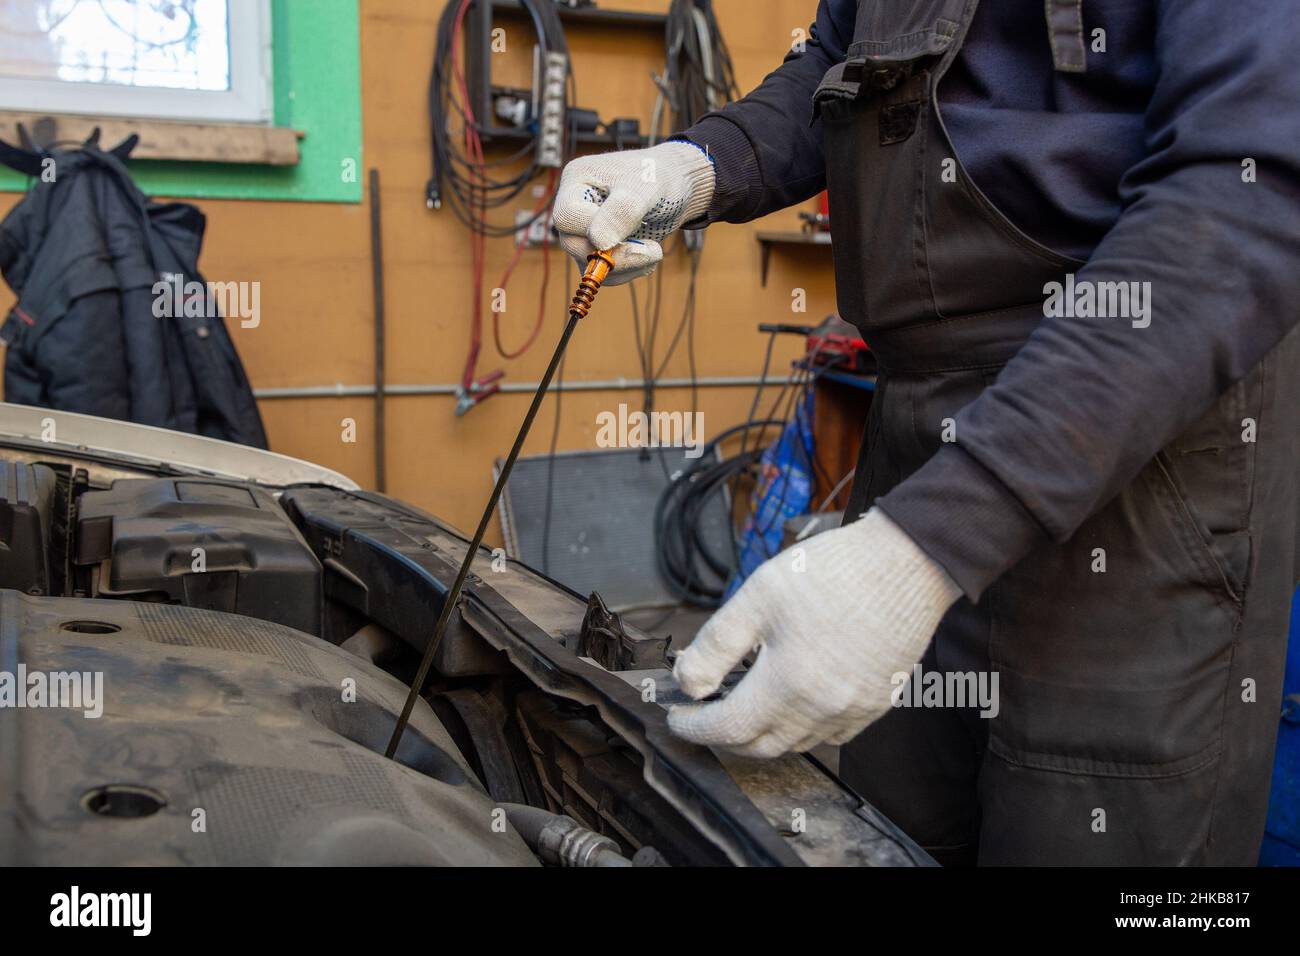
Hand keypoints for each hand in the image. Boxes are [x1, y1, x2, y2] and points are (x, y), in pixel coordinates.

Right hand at [554, 141, 715, 285]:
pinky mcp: (598, 250)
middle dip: (615, 254)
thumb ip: (622, 211)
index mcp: (576, 181)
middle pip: (573, 244)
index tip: (631, 226)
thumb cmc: (656, 176)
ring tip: (654, 250)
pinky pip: (604, 273)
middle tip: (652, 249)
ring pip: (589, 264)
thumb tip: (599, 242)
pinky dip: (629, 271)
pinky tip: (649, 256)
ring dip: (626, 266)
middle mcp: (574, 207)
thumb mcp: (645, 186)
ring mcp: (583, 231)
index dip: (594, 229)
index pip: (567, 216)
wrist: (674, 185)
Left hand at [668, 509, 962, 757]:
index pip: (728, 728)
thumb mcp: (759, 596)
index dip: (695, 727)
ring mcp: (854, 711)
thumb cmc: (836, 572)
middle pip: (761, 746)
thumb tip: (688, 682)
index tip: (678, 718)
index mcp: (790, 683)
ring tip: (743, 708)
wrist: (905, 563)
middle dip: (724, 737)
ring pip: (795, 744)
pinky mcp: (876, 704)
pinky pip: (831, 736)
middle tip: (704, 716)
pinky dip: (802, 730)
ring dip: (762, 735)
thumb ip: (717, 644)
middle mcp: (824, 708)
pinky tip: (792, 705)